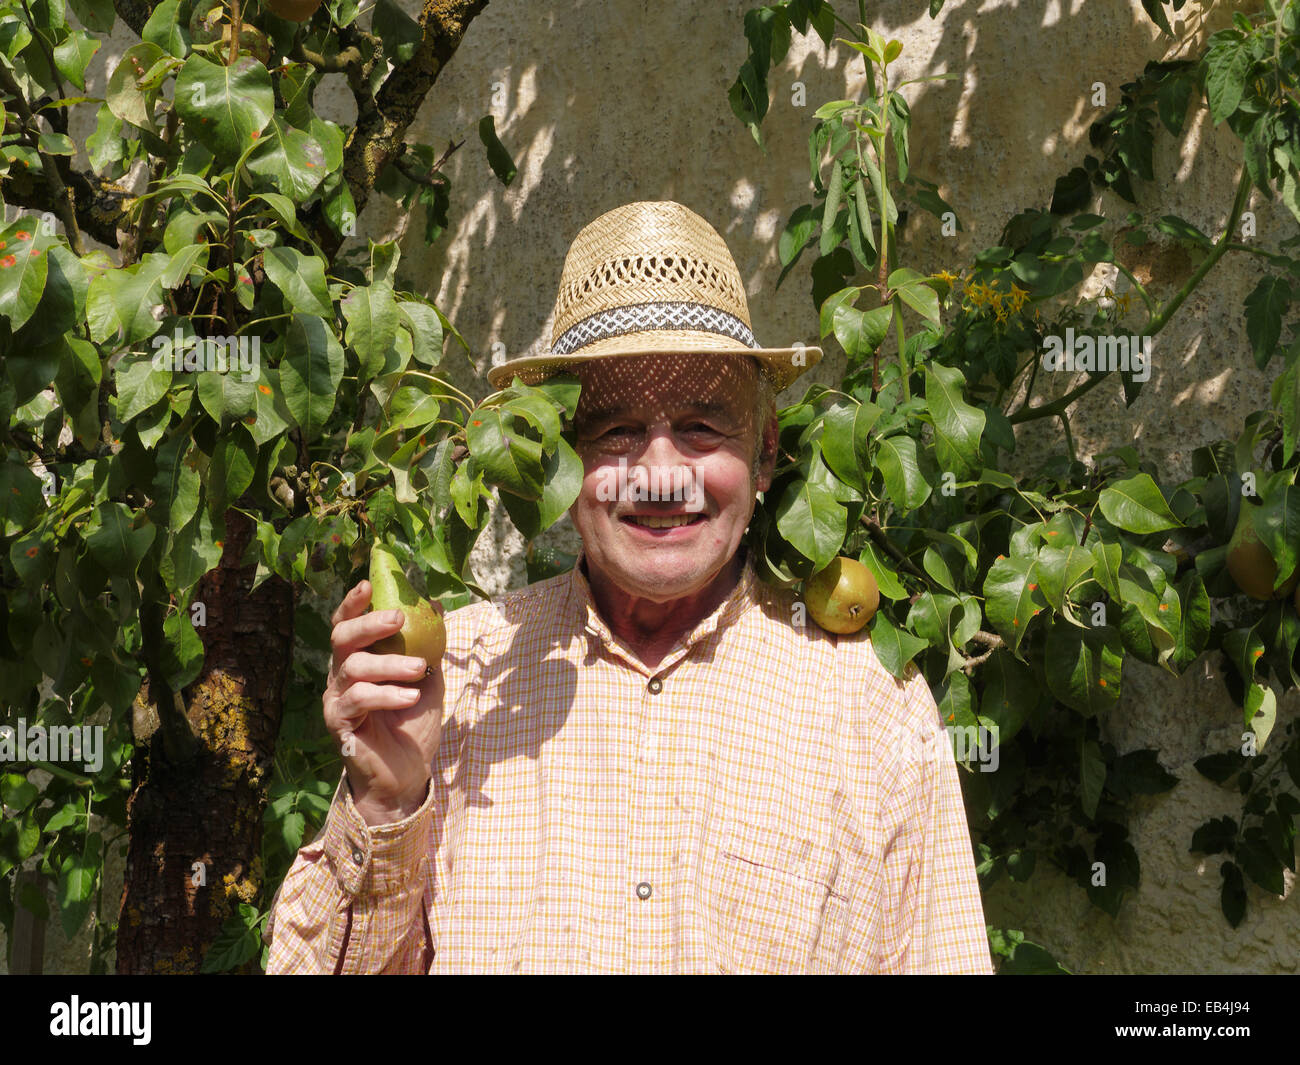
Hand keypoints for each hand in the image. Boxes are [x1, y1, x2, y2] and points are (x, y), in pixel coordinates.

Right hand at [323, 579, 444, 825]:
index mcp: (358, 660)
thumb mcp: (427, 679)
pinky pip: (359, 699)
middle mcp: (340, 676)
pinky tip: (410, 697)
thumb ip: (428, 645)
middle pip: (342, 638)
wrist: (407, 774)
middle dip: (369, 623)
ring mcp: (336, 699)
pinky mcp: (338, 723)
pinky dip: (387, 694)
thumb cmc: (412, 725)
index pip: (347, 624)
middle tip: (398, 619)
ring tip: (420, 668)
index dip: (353, 603)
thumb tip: (435, 604)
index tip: (369, 584)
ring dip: (391, 664)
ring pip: (354, 667)